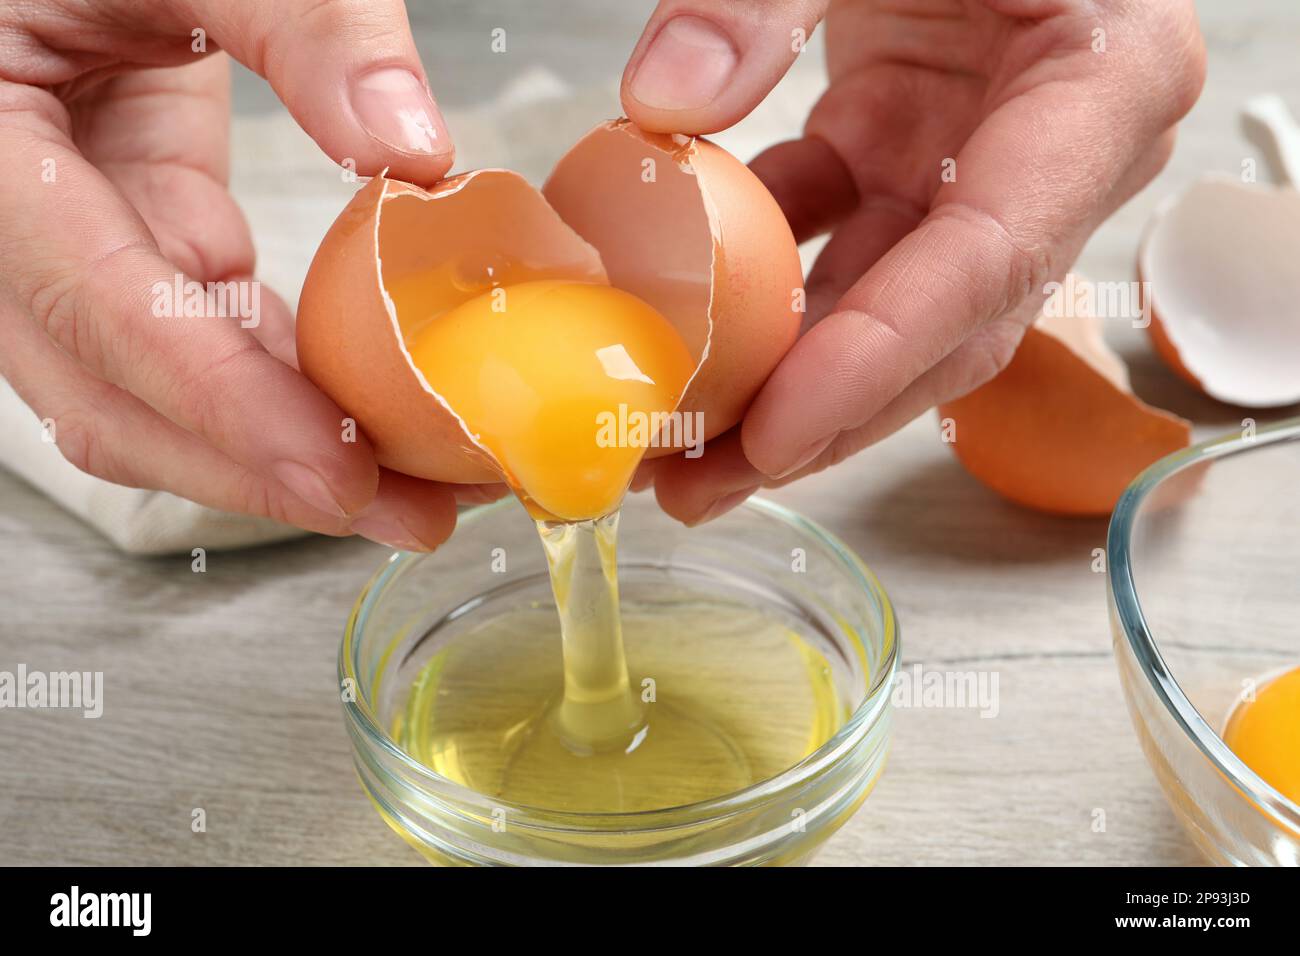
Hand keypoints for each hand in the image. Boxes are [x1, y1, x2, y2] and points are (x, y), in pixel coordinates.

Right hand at [0, 0, 494, 550]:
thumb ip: (304, 22)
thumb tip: (414, 150)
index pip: (95, 307)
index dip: (218, 402)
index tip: (333, 471)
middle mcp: (7, 218)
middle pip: (112, 395)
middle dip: (259, 472)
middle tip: (401, 515)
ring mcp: (71, 239)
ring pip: (155, 392)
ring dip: (280, 450)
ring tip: (408, 491)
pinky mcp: (137, 233)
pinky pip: (200, 337)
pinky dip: (284, 386)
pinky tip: (368, 419)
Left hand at [621, 0, 1205, 523]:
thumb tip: (663, 104)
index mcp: (1102, 83)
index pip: (990, 257)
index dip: (882, 359)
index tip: (776, 434)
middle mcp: (1057, 151)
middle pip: (941, 327)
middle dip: (820, 419)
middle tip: (701, 487)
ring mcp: (979, 158)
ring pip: (882, 306)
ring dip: (778, 377)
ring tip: (676, 447)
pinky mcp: (908, 148)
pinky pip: (831, 237)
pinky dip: (754, 286)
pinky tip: (681, 329)